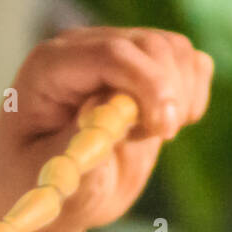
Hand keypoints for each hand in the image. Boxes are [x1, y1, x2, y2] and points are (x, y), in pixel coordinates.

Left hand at [0, 27, 212, 229]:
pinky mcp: (147, 66)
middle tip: (162, 136)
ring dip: (179, 96)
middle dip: (168, 92)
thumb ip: (73, 144)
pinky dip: (192, 94)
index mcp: (48, 67)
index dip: (147, 84)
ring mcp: (118, 50)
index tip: (164, 129)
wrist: (56, 186)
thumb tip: (99, 111)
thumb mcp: (48, 176)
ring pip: (175, 49)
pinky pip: (190, 62)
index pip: (110, 54)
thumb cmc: (40, 181)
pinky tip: (163, 126)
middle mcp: (84, 48)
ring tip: (148, 135)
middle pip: (150, 45)